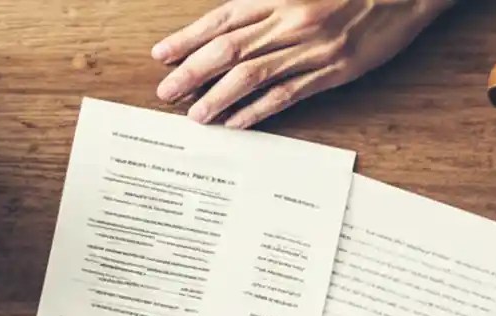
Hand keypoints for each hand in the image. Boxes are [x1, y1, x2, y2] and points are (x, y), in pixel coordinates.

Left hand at [152, 0, 452, 127]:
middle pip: (228, 49)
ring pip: (252, 75)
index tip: (162, 55)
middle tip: (165, 92)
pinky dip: (257, 111)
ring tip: (195, 115)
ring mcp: (311, 47)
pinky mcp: (333, 71)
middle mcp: (290, 18)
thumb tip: (232, 21)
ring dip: (218, 98)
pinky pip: (286, 95)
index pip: (222, 19)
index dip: (188, 38)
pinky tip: (237, 123)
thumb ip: (269, 0)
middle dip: (192, 73)